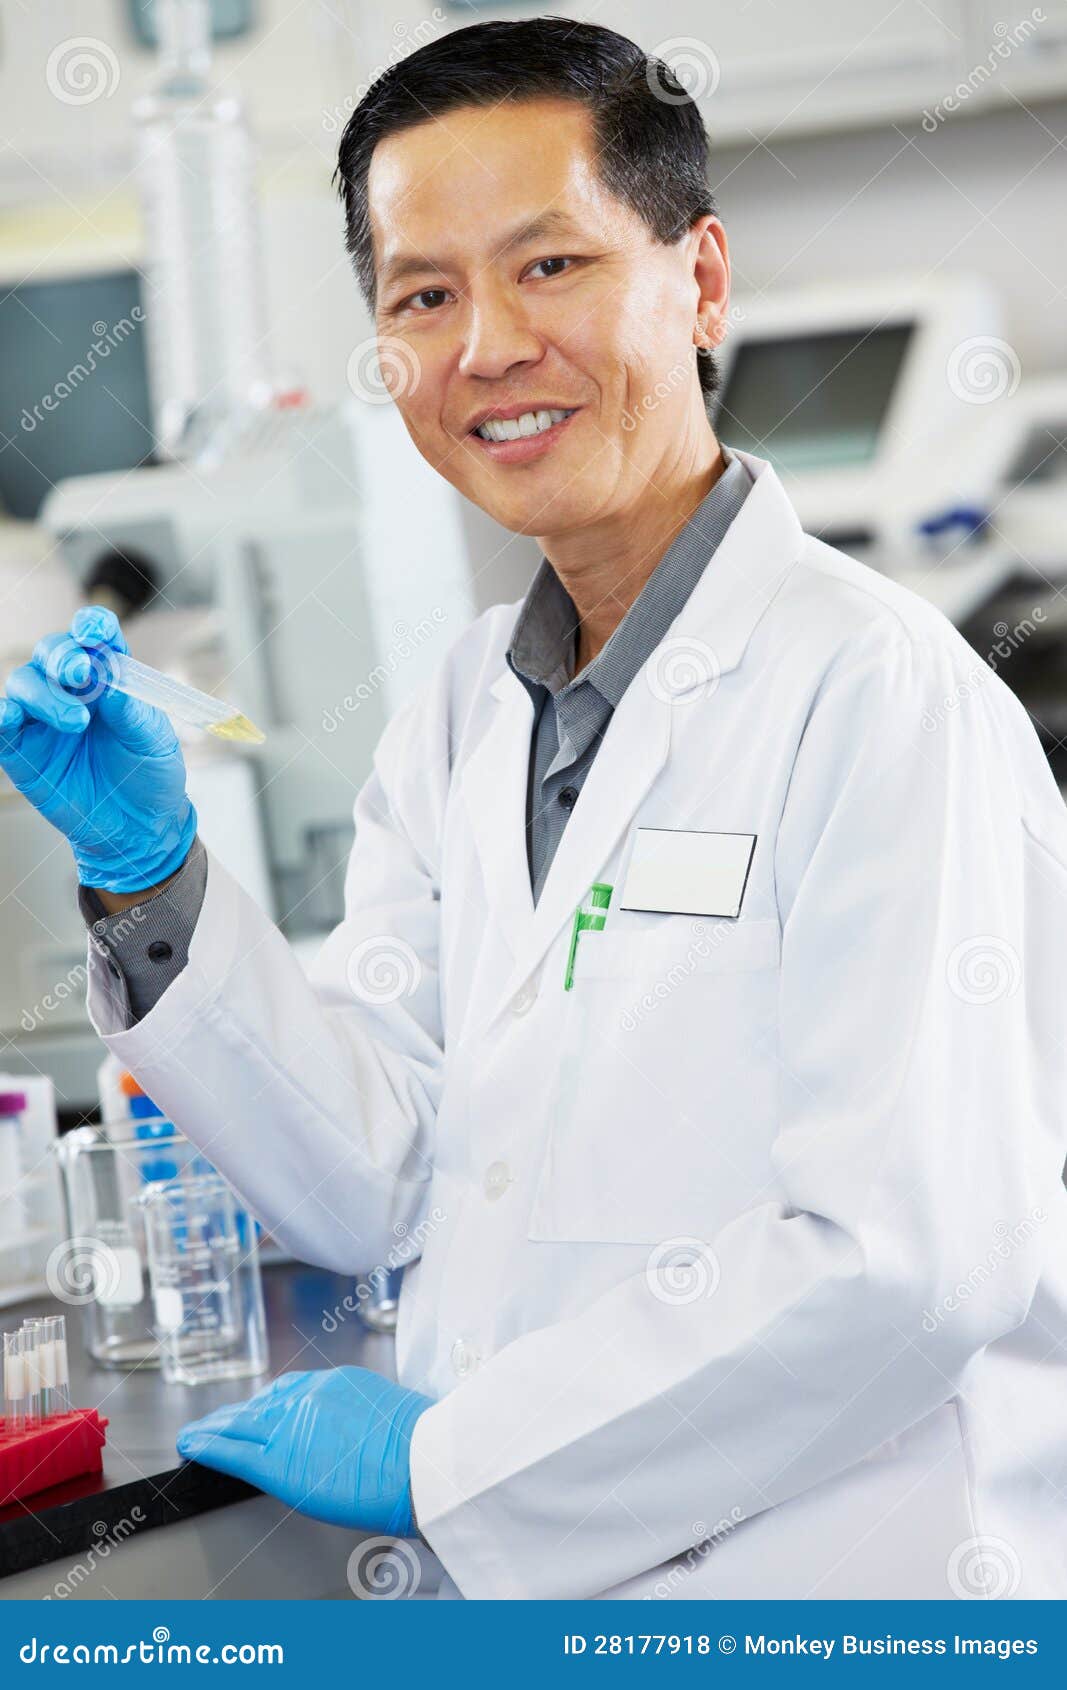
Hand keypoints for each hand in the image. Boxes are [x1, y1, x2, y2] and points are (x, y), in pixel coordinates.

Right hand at [0, 605, 195, 891]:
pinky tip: (11, 716)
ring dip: (45, 694)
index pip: (96, 638)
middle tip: (80, 672)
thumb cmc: (149, 775)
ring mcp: (43, 718)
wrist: (138, 826)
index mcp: (109, 677)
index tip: (94, 629)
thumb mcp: (153, 741)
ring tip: (76, 721)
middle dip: (63, 656)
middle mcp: (71, 689)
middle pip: (53, 652)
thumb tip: (111, 684)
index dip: (92, 627)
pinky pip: (2, 724)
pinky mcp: (22, 749)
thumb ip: (131, 712)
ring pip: (25, 683)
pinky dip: (1, 715)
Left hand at [176, 1367, 432, 1536]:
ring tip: (195, 1434)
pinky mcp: (280, 1462)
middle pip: (261, 1404)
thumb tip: (356, 1435)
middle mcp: (310, 1397)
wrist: (425, 1462)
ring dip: (214, 1428)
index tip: (256, 1409)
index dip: (268, 1403)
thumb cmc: (424, 1448)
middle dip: (236, 1414)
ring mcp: (292, 1427)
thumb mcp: (391, 1413)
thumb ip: (361, 1417)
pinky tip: (192, 1446)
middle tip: (215, 1421)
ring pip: (240, 1425)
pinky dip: (209, 1446)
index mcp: (338, 1384)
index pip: (291, 1390)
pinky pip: (234, 1451)